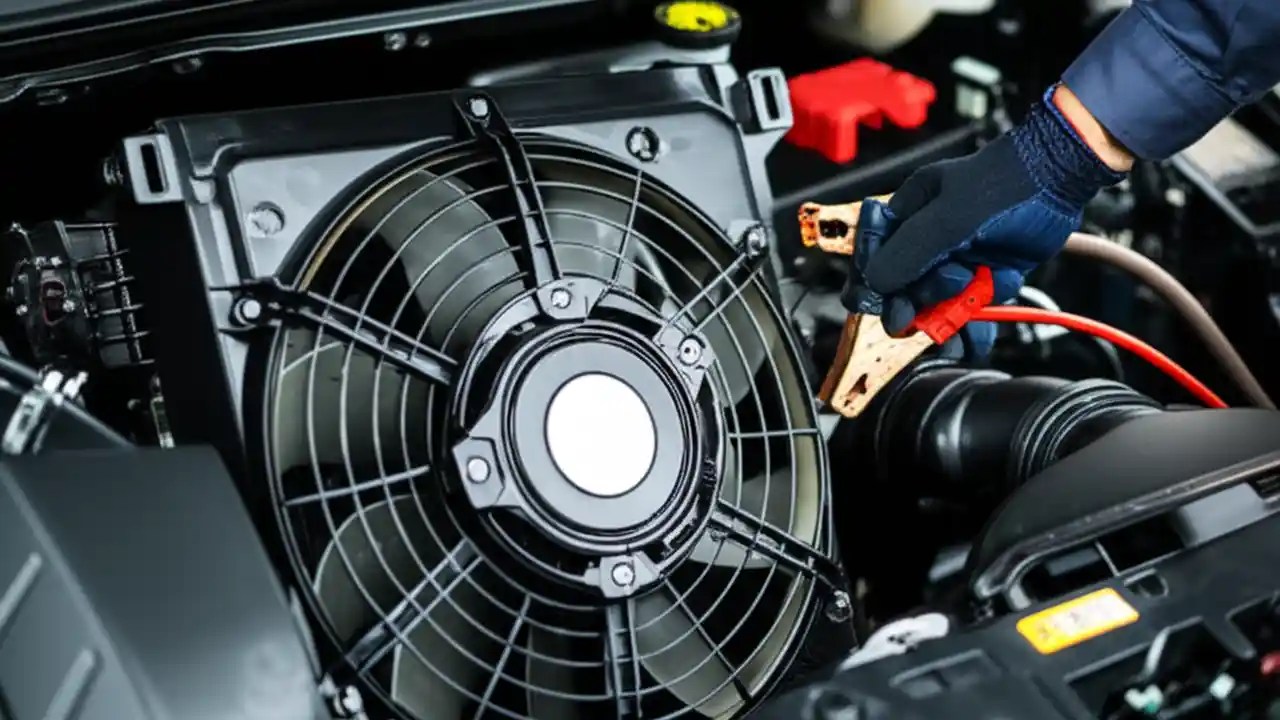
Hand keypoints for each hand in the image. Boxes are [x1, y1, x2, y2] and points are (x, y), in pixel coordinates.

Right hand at [842, 86, 1125, 358]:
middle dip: (916, 306)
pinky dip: (975, 324)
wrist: (1060, 181)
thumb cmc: (1006, 185)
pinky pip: (970, 307)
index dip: (873, 285)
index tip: (877, 307)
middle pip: (905, 287)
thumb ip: (910, 251)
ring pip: (938, 302)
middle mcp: (926, 238)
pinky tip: (977, 339)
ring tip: (957, 339)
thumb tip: (875, 284)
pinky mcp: (983, 273)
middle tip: (922, 318)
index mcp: (907, 214)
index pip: (873, 257)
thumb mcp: (951, 218)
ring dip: (946, 323)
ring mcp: (955, 257)